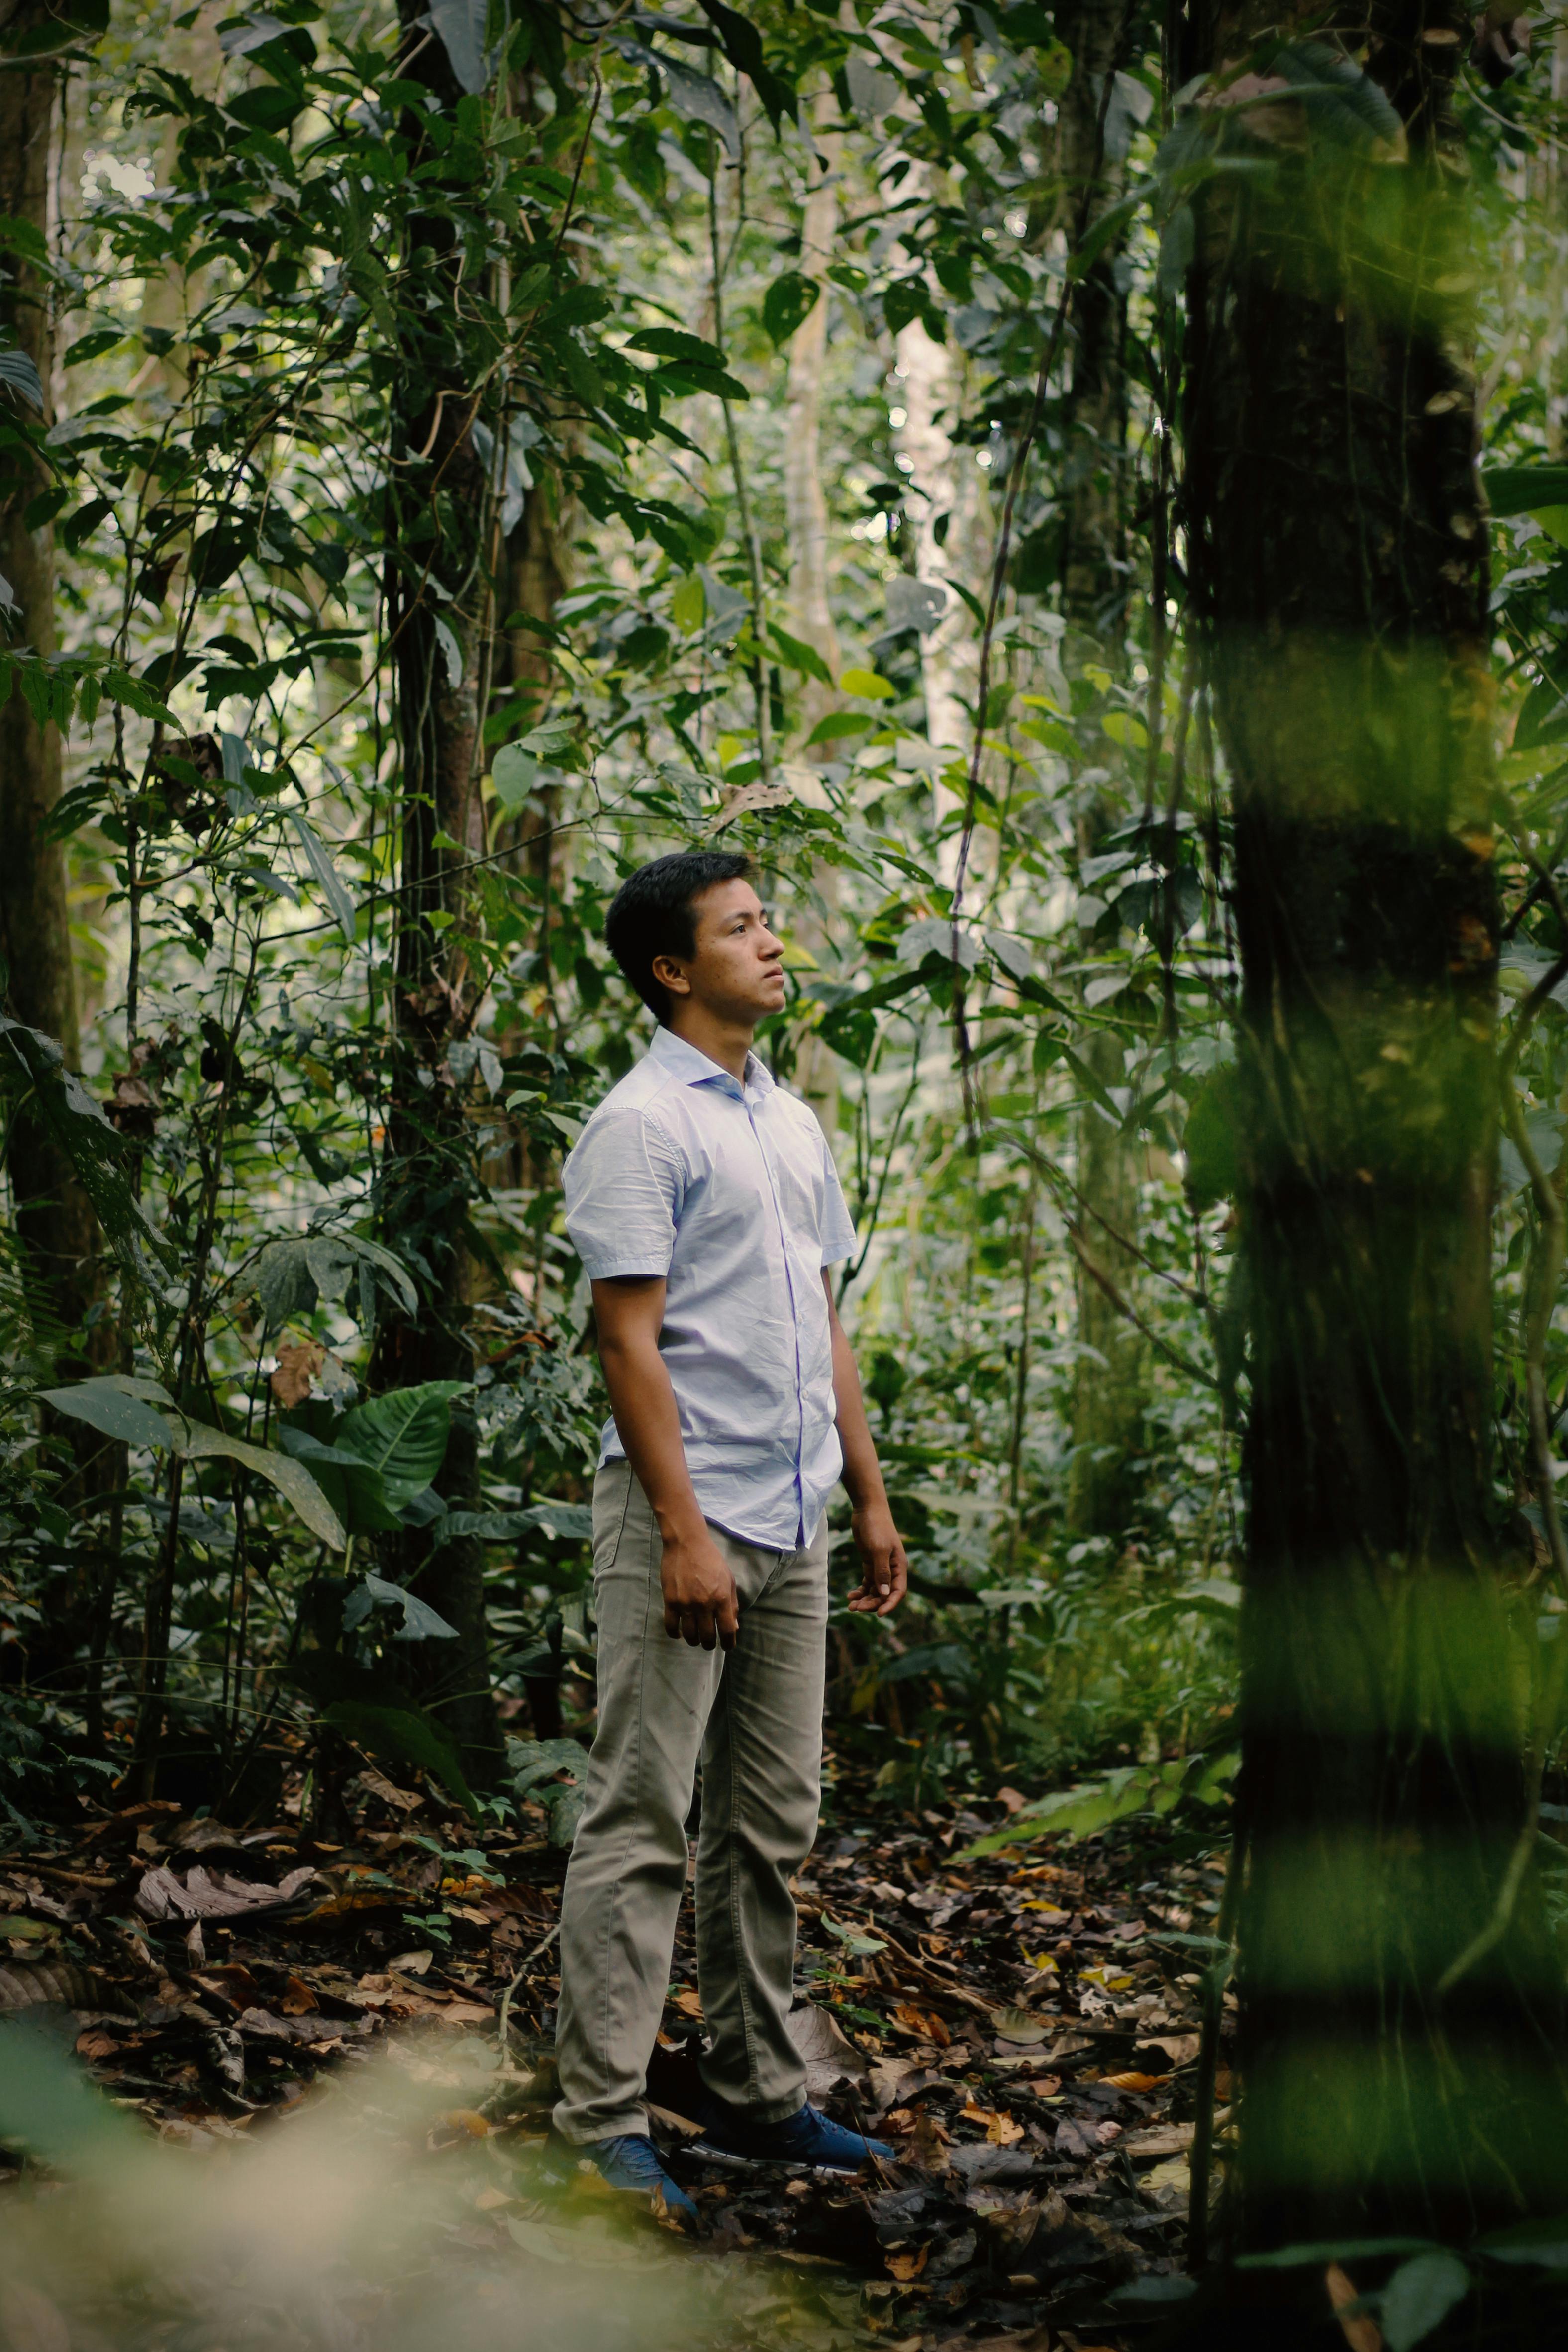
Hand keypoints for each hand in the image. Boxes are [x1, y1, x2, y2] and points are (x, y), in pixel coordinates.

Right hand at [661, 1529, 739, 1649]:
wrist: (687, 1543)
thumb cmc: (711, 1560)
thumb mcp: (728, 1580)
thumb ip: (732, 1604)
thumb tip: (734, 1627)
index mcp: (722, 1599)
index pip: (728, 1631)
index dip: (728, 1643)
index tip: (727, 1646)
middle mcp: (704, 1604)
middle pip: (707, 1637)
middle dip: (709, 1644)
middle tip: (708, 1641)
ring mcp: (686, 1604)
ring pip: (690, 1635)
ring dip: (694, 1640)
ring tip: (695, 1636)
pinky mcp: (670, 1601)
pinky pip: (671, 1626)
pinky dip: (675, 1634)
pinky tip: (679, 1633)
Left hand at [846, 1503, 907, 1615]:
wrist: (867, 1509)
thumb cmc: (876, 1527)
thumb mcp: (879, 1549)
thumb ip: (882, 1572)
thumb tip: (884, 1594)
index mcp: (899, 1567)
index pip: (898, 1592)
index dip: (889, 1604)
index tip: (878, 1614)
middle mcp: (892, 1569)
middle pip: (884, 1594)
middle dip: (871, 1603)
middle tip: (855, 1608)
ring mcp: (880, 1566)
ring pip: (874, 1590)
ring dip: (864, 1599)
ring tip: (850, 1605)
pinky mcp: (870, 1563)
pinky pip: (867, 1583)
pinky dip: (860, 1591)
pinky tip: (850, 1595)